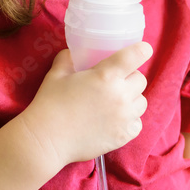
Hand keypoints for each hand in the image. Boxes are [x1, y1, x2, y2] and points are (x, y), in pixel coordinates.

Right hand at [18, 42, 151, 168]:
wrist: (46, 139)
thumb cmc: (50, 103)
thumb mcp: (57, 74)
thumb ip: (68, 59)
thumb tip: (73, 53)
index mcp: (105, 75)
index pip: (135, 56)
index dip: (142, 50)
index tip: (143, 50)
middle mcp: (120, 95)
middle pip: (141, 79)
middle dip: (130, 77)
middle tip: (116, 81)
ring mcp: (124, 117)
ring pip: (142, 102)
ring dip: (132, 99)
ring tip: (116, 101)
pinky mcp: (123, 136)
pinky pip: (137, 123)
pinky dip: (130, 120)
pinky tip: (115, 120)